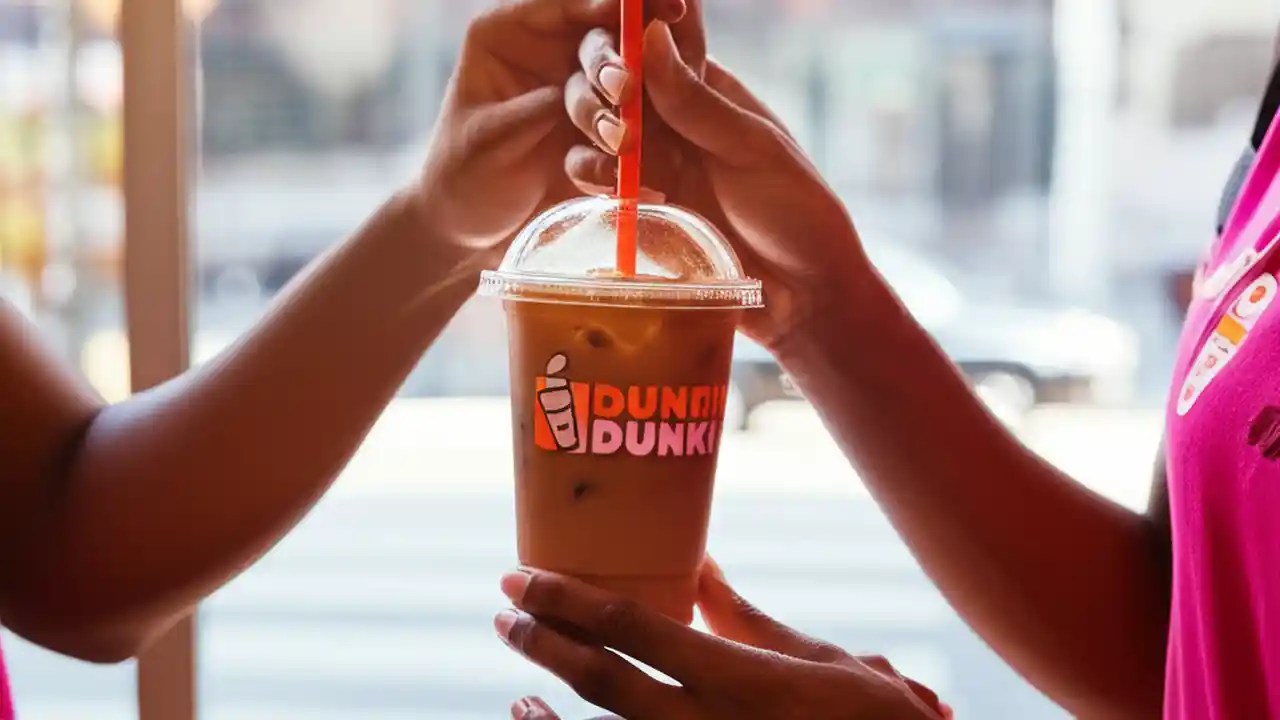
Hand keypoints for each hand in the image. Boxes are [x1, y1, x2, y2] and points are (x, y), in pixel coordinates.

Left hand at [415, 0, 688, 250]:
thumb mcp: (492, 138)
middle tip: (619, 91)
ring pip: (619, 85)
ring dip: (621, 112)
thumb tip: (586, 88)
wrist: (469, 225)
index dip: (610, 2)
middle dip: (615, 62)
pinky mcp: (599, 127)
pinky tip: (618, 178)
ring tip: (613, 144)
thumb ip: (539, 107)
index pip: (565, 1)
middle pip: (600, 37)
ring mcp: (577, 88)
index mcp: (508, 32)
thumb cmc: (461, 174)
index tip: (648, 12)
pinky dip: (624, 153)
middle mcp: (549, 51)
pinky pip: (626, 130)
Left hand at [495, 561, 950, 719]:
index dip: (569, 601)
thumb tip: (704, 564)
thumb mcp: (820, 661)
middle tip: (504, 616)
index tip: (522, 578)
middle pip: (604, 684)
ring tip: (518, 697)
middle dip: (546, 645)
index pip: (634, 628)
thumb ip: (750, 620)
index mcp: (741, 680)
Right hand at [565, 9, 873, 349]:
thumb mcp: (752, 150)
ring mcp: (649, 162)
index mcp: (705, 89)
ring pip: (590, 129)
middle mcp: (671, 120)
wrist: (801, 295)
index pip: (652, 43)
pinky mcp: (635, 207)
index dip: (626, 37)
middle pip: (608, 81)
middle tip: (619, 114)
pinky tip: (625, 196)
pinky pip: (591, 183)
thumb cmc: (796, 211)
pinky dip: (593, 181)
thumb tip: (650, 35)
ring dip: (594, 133)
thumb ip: (697, 101)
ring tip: (623, 154)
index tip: (622, 57)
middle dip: (600, 87)